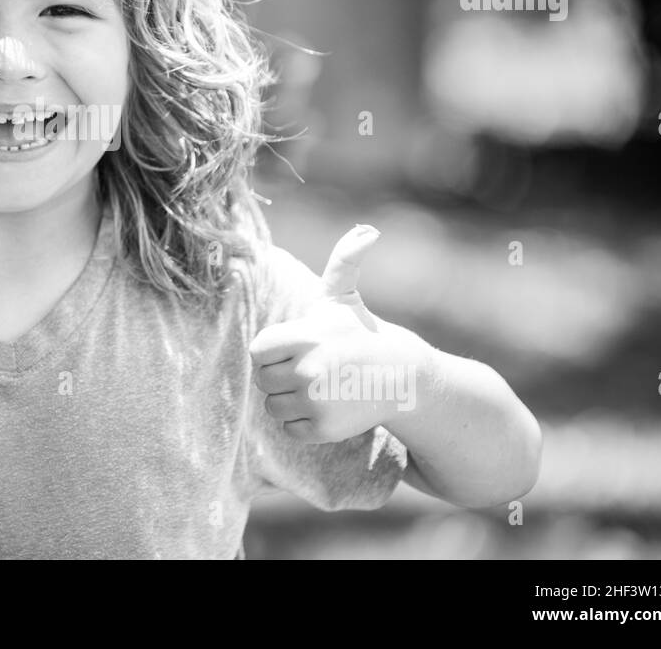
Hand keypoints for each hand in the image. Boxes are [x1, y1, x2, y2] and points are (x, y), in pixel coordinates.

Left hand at [249, 225, 424, 443]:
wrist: (402, 377)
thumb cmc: (360, 333)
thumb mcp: (344, 296)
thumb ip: (342, 262)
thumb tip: (366, 231)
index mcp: (306, 335)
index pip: (258, 350)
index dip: (274, 351)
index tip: (296, 349)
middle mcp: (309, 369)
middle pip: (262, 380)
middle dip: (281, 376)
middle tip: (310, 370)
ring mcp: (316, 401)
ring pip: (273, 407)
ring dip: (290, 401)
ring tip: (319, 388)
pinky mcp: (324, 428)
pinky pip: (289, 429)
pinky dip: (303, 424)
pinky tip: (326, 408)